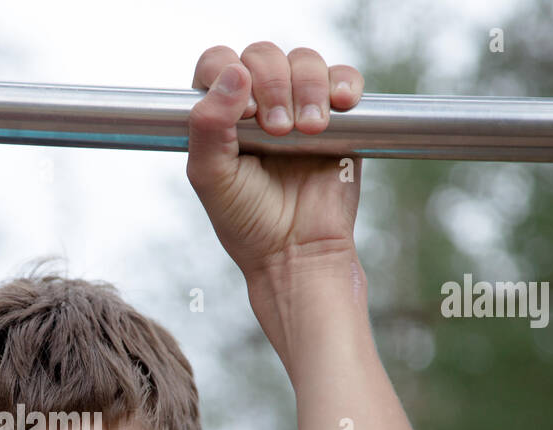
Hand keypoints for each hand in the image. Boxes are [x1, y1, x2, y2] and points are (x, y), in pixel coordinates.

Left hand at [186, 43, 363, 289]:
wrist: (296, 252)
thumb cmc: (248, 220)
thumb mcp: (211, 177)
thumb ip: (208, 126)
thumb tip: (234, 73)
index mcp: (220, 114)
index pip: (218, 63)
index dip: (229, 75)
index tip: (244, 115)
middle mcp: (257, 104)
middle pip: (263, 54)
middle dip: (271, 83)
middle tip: (278, 130)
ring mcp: (298, 106)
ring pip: (304, 61)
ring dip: (307, 87)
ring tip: (307, 130)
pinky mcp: (337, 117)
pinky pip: (344, 78)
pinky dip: (343, 84)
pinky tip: (338, 107)